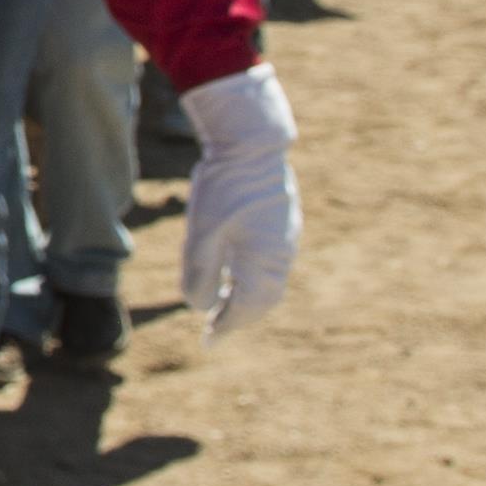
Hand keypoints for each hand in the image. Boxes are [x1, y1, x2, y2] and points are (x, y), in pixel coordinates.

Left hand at [177, 64, 298, 339]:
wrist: (251, 144)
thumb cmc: (223, 188)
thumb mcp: (202, 233)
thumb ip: (200, 274)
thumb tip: (201, 307)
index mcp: (262, 261)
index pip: (246, 308)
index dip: (226, 326)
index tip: (209, 341)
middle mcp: (280, 255)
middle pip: (263, 301)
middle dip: (239, 317)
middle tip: (216, 328)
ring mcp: (285, 238)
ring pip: (270, 283)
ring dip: (248, 298)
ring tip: (223, 305)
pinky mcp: (283, 224)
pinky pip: (272, 264)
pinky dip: (255, 278)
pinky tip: (235, 271)